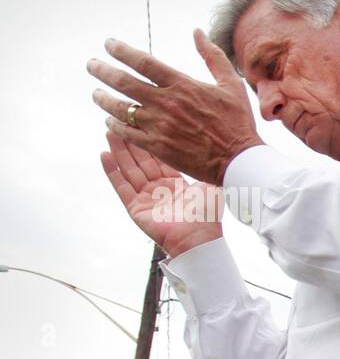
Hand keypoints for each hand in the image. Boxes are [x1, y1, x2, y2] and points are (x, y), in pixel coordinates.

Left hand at [87, 30, 263, 184]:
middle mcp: (166, 103)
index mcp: (182, 85)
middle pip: (123, 82)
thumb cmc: (238, 122)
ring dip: (104, 99)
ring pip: (120, 108)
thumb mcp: (230, 84)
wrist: (239, 160)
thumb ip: (212, 56)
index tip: (109, 45)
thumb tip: (197, 32)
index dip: (121, 51)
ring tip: (97, 94)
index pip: (142, 62)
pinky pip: (127, 133)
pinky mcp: (158, 146)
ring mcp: (159, 126)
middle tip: (92, 65)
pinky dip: (115, 126)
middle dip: (102, 71)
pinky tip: (110, 121)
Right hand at [99, 132, 222, 257]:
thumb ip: (207, 166)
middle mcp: (160, 190)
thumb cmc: (209, 215)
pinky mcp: (135, 209)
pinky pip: (121, 187)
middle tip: (121, 119)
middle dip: (131, 140)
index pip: (159, 158)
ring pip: (129, 170)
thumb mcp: (210, 184)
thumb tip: (217, 148)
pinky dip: (112, 171)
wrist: (201, 239)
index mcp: (177, 184)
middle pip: (141, 161)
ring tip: (109, 130)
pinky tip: (104, 155)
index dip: (150, 141)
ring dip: (119, 151)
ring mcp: (146, 199)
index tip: (143, 122)